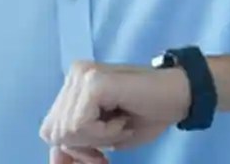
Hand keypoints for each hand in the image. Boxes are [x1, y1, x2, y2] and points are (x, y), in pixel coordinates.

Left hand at [41, 60, 190, 162]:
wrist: (180, 96)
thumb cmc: (147, 115)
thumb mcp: (103, 137)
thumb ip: (75, 145)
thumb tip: (55, 159)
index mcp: (73, 85)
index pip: (49, 129)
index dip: (73, 150)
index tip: (99, 156)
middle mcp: (74, 75)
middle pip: (54, 132)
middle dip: (85, 147)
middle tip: (116, 135)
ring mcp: (83, 75)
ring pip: (66, 130)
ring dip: (98, 138)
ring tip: (122, 123)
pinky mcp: (94, 81)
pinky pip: (81, 124)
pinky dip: (104, 133)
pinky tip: (123, 119)